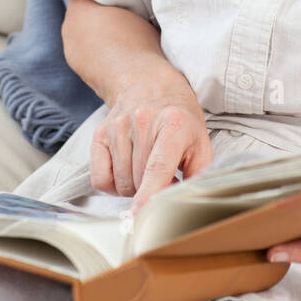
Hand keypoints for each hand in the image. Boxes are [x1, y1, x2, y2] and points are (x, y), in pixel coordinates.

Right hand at [89, 71, 212, 208]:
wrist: (148, 84)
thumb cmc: (178, 118)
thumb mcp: (200, 140)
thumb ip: (200, 173)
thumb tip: (189, 202)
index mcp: (174, 124)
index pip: (158, 166)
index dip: (149, 194)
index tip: (141, 215)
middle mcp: (142, 123)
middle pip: (139, 181)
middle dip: (152, 189)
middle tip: (164, 175)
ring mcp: (117, 127)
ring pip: (120, 183)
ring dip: (134, 187)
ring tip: (147, 169)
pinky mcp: (99, 134)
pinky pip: (100, 179)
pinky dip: (113, 184)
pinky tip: (127, 170)